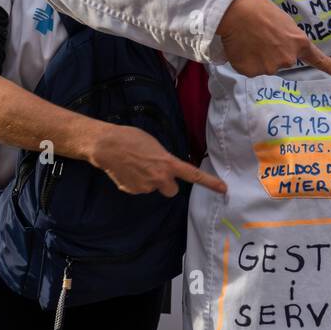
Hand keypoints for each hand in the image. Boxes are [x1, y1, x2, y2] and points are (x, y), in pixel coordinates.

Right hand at [91, 124, 227, 197]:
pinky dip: (135, 182)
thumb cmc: (131, 139)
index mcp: (168, 164)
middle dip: (167, 184)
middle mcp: (159, 178)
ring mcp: (145, 187)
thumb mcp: (155, 146)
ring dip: (149, 181)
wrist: (106, 146)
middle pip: (172, 191)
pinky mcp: (132, 190)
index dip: (210, 183)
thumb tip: (166, 167)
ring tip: (136, 166)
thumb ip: (165, 159)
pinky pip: (139, 188)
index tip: (224, 190)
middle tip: (157, 172)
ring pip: (153, 188)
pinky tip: (127, 171)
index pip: (193, 175)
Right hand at [217, 0, 330, 77]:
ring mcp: (271, 67)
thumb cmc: (259, 9)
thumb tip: (279, 46)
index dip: (329, 66)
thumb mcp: (283, 21)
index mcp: (299, 43)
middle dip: (272, 52)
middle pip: (282, 61)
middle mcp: (288, 59)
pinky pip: (249, 69)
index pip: (316, 58)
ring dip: (257, 57)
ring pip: (264, 66)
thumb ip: (288, 38)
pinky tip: (241, 46)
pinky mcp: (253, 72)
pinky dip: (244, 61)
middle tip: (260, 36)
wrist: (237, 11)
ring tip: (249, 38)